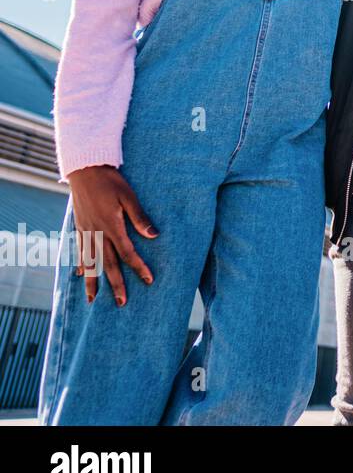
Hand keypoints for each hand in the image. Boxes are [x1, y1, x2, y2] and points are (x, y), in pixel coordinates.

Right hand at [66, 165, 158, 305]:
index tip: (148, 280)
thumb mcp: (129, 197)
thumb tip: (153, 236)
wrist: (85, 169)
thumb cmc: (110, 181)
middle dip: (115, 284)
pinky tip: (81, 274)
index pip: (127, 253)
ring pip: (89, 262)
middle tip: (122, 303)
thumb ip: (140, 217)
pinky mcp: (79, 227)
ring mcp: (85, 231)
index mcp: (111, 226)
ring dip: (93, 281)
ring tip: (92, 300)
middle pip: (107, 264)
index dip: (139, 268)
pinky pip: (79, 251)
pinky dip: (81, 264)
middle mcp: (96, 233)